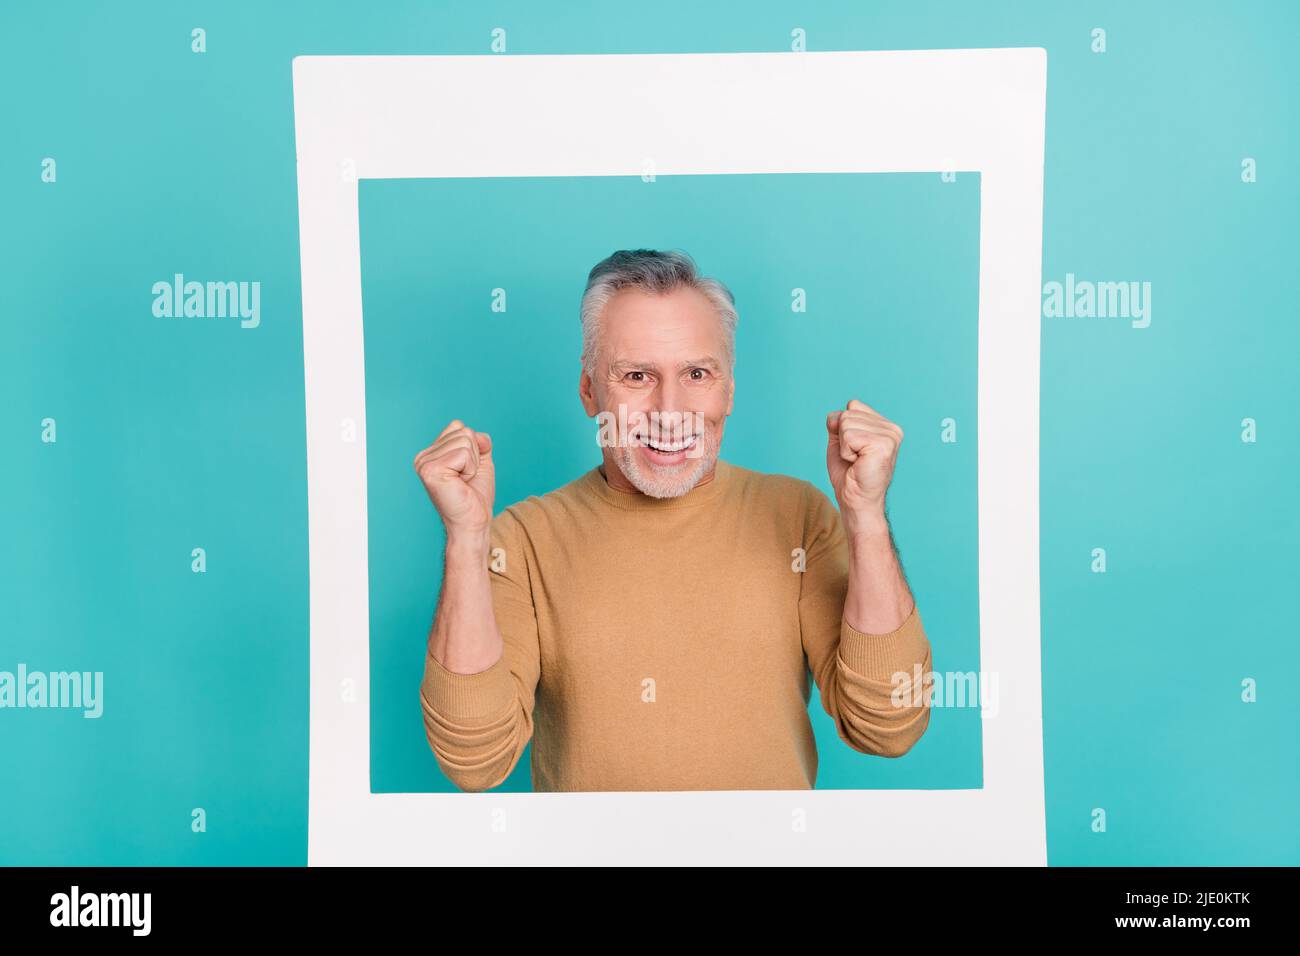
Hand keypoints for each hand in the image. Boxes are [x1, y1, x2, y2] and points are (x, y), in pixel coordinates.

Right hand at [413, 420, 494, 543]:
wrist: (473, 522)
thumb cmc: (475, 496)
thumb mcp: (480, 462)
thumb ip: (480, 442)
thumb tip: (478, 434)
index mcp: (430, 453)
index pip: (458, 427)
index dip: (473, 448)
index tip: (466, 471)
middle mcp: (423, 457)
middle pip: (463, 432)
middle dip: (474, 456)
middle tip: (465, 479)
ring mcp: (424, 463)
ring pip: (465, 441)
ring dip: (473, 464)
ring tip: (462, 482)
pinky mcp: (430, 470)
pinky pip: (464, 453)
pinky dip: (470, 469)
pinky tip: (460, 483)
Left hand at [826, 399, 902, 534]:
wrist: (856, 501)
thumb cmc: (849, 475)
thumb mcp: (840, 442)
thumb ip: (837, 423)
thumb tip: (835, 415)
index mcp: (885, 425)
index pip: (852, 406)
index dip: (842, 429)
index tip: (854, 450)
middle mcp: (892, 428)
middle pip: (847, 414)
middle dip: (842, 438)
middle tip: (855, 459)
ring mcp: (890, 436)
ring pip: (846, 423)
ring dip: (844, 446)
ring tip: (857, 462)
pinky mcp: (884, 445)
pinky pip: (848, 436)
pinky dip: (846, 452)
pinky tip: (858, 464)